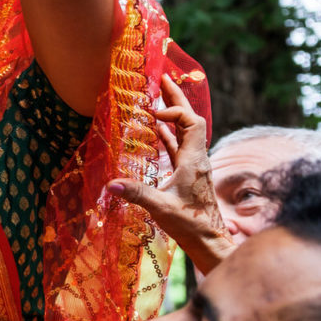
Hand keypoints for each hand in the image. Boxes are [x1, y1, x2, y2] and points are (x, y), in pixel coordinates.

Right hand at [108, 75, 234, 275]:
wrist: (208, 241)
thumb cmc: (190, 225)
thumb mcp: (161, 208)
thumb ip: (137, 193)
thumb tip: (111, 183)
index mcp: (194, 160)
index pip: (190, 122)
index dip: (174, 112)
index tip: (153, 113)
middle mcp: (197, 158)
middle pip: (190, 120)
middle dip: (176, 99)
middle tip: (162, 79)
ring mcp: (193, 166)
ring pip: (185, 132)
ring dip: (172, 115)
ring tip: (156, 98)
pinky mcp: (188, 174)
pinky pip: (178, 147)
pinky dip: (167, 135)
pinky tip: (155, 131)